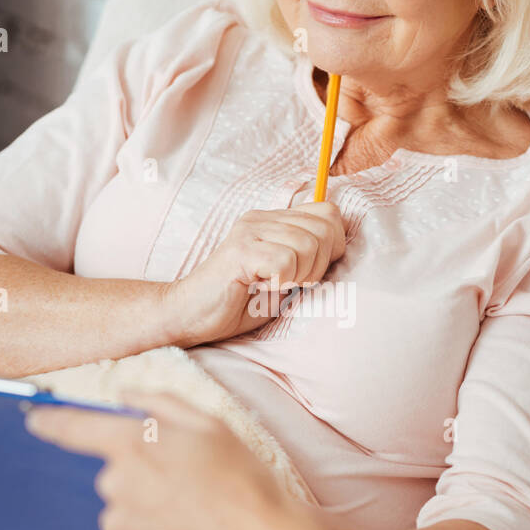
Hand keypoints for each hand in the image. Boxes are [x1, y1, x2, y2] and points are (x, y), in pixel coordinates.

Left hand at [25, 390, 338, 529]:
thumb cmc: (244, 483)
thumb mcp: (212, 425)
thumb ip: (159, 404)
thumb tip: (122, 398)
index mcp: (133, 443)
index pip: (75, 427)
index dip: (52, 421)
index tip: (33, 419)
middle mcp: (115, 484)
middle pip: (112, 473)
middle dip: (139, 474)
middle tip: (186, 483)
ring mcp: (116, 525)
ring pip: (120, 508)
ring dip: (145, 508)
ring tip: (192, 515)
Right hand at [169, 201, 345, 347]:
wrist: (189, 315)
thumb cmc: (237, 302)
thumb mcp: (283, 277)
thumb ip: (306, 259)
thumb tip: (340, 249)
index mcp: (274, 220)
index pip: (329, 213)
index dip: (333, 245)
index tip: (311, 271)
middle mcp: (262, 218)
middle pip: (325, 227)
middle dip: (320, 264)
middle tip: (293, 282)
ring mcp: (250, 231)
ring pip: (308, 245)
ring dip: (300, 276)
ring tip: (274, 285)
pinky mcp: (240, 251)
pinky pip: (285, 262)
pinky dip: (281, 282)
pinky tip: (261, 287)